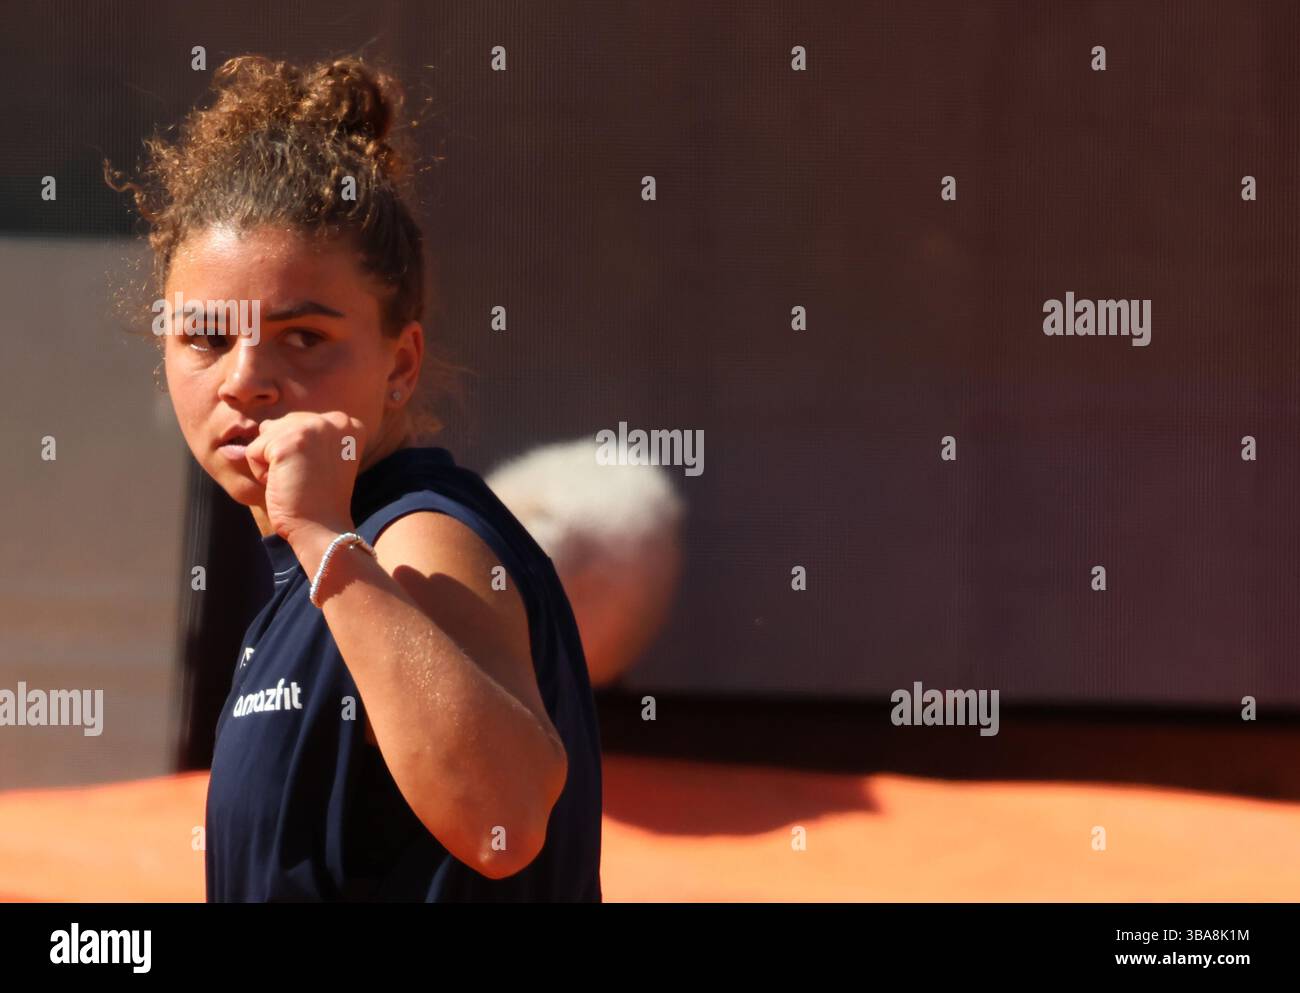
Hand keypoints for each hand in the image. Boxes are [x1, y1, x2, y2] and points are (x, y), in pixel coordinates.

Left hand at [244, 411, 366, 547]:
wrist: (322, 528)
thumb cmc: (318, 500)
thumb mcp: (322, 457)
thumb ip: (305, 435)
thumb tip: (259, 428)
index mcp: (347, 423)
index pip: (300, 422)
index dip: (300, 452)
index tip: (319, 473)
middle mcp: (333, 420)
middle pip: (282, 425)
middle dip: (284, 454)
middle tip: (307, 478)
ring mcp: (310, 428)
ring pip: (266, 435)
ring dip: (271, 462)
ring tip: (295, 481)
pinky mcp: (286, 443)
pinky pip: (253, 452)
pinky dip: (261, 473)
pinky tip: (285, 485)